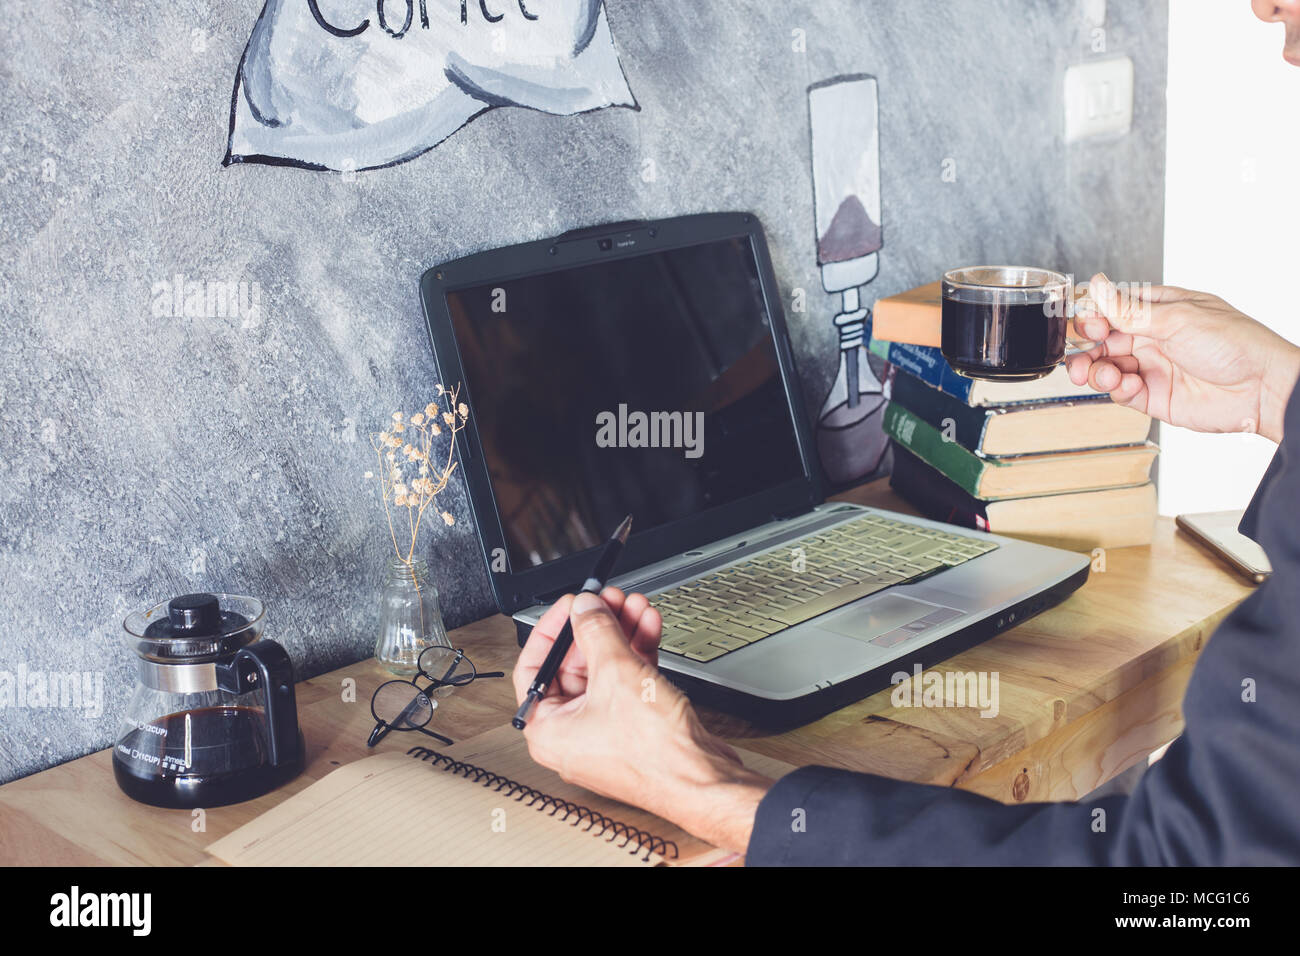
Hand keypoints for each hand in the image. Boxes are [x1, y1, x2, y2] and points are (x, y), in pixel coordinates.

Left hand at [513, 587, 772, 853]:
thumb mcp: (617, 673)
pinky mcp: (632, 725)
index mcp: (548, 729)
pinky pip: (626, 681)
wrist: (703, 780)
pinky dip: (637, 653)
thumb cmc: (655, 754)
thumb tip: (584, 608)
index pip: (535, 665)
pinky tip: (648, 627)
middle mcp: (570, 732)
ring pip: (605, 668)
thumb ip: (596, 631)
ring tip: (635, 607)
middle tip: (611, 600)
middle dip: (597, 626)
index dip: (553, 628)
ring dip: (621, 634)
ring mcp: (603, 729)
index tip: (571, 604)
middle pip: (575, 663)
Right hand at [1067, 274, 1299, 442]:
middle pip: (1102, 340)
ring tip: (1104, 376)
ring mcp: (1152, 367)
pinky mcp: (1153, 395)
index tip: (1089, 326)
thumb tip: (1097, 284)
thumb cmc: (1235, 344)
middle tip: (1083, 358)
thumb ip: (1129, 309)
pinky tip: (1129, 386)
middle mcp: (1153, 337)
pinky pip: (1121, 392)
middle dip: (1087, 348)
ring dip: (1096, 372)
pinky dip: (1117, 390)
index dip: (1093, 317)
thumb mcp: (1177, 319)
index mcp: (1160, 310)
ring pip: (1106, 367)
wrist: (1262, 388)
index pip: (1112, 309)